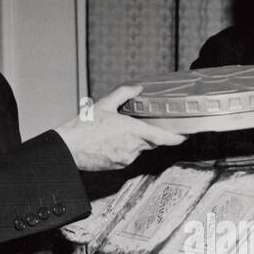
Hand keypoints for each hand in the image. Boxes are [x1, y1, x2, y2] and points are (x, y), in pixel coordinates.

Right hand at [55, 84, 184, 170]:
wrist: (69, 148)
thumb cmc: (84, 127)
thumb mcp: (104, 104)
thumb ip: (123, 94)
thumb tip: (137, 88)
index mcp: (132, 131)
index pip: (162, 137)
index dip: (176, 138)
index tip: (184, 136)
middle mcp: (133, 147)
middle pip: (151, 142)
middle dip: (150, 134)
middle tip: (142, 125)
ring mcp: (126, 158)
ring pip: (139, 148)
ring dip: (134, 141)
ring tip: (117, 132)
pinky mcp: (119, 165)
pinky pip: (129, 156)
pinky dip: (125, 148)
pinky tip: (111, 142)